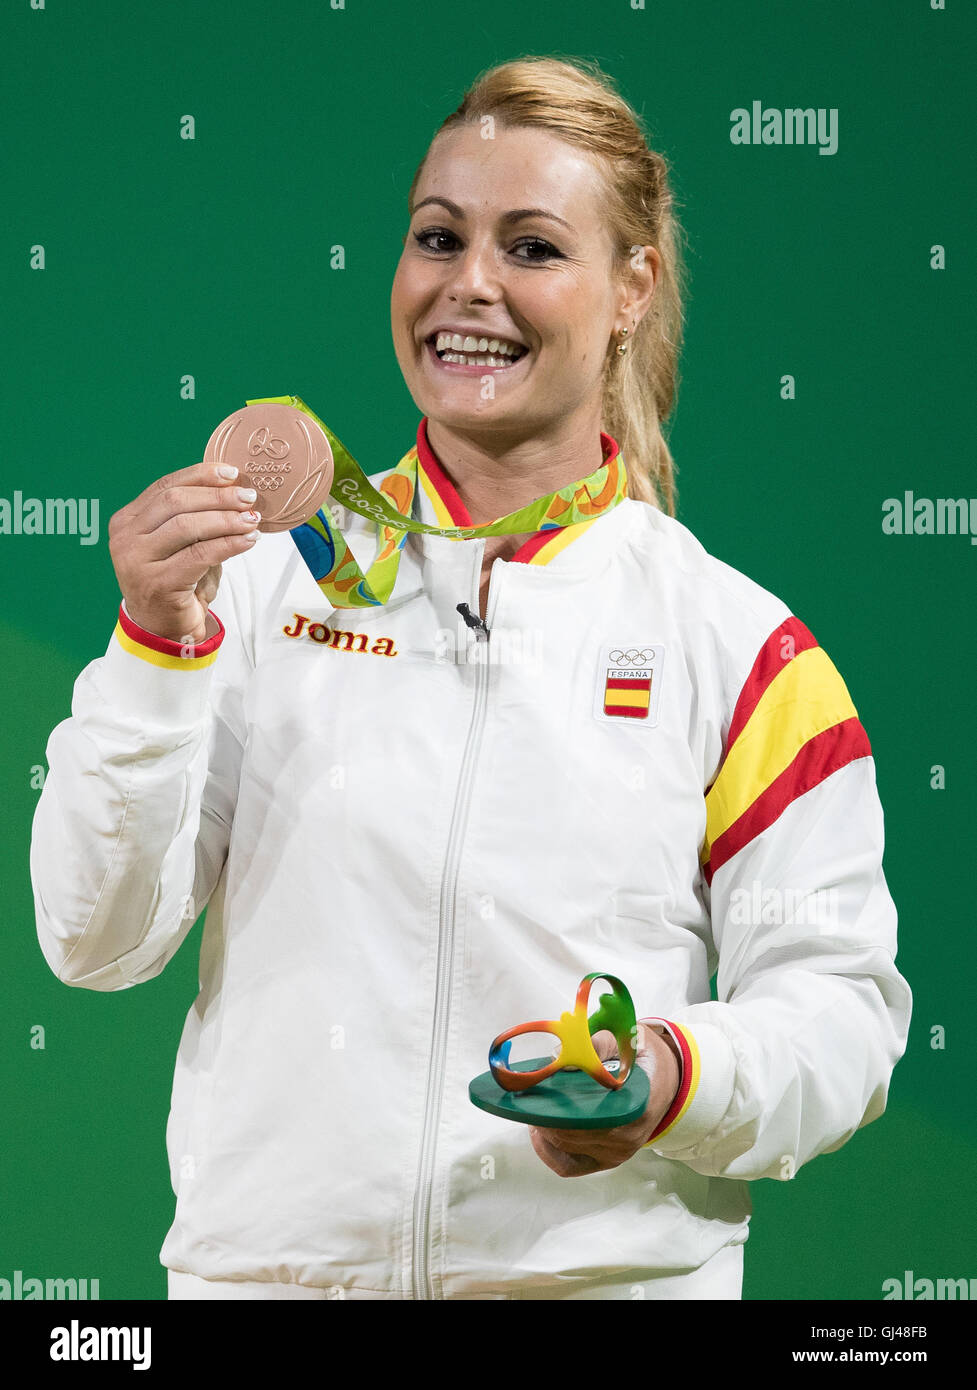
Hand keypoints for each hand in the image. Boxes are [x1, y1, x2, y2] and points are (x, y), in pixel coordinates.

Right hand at [108, 462, 261, 643]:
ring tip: (251, 519)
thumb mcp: (181, 543)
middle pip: (175, 502)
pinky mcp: (157, 583)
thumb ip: (195, 516)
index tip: (231, 473)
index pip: (165, 487)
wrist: (163, 628)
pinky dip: (228, 544)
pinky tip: (248, 540)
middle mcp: (125, 538)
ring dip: (225, 519)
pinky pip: (199, 555)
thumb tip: (233, 488)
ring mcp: (136, 561)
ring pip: (187, 526)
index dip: (200, 476)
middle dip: (217, 496)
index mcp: (127, 520)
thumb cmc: (176, 581)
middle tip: (248, 498)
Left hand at [529, 1023, 680, 1177]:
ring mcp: (616, 1154)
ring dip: (542, 1131)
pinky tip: (537, 1131)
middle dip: (543, 1116)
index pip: (591, 1118)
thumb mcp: (630, 1039)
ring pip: (566, 1150)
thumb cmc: (645, 1059)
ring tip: (529, 1108)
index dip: (559, 1109)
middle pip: (572, 1135)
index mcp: (638, 1107)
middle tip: (523, 1096)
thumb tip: (559, 1056)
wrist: (666, 1080)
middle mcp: (628, 1139)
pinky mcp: (605, 1161)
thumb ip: (598, 1043)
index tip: (537, 1093)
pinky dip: (547, 1151)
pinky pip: (568, 1165)